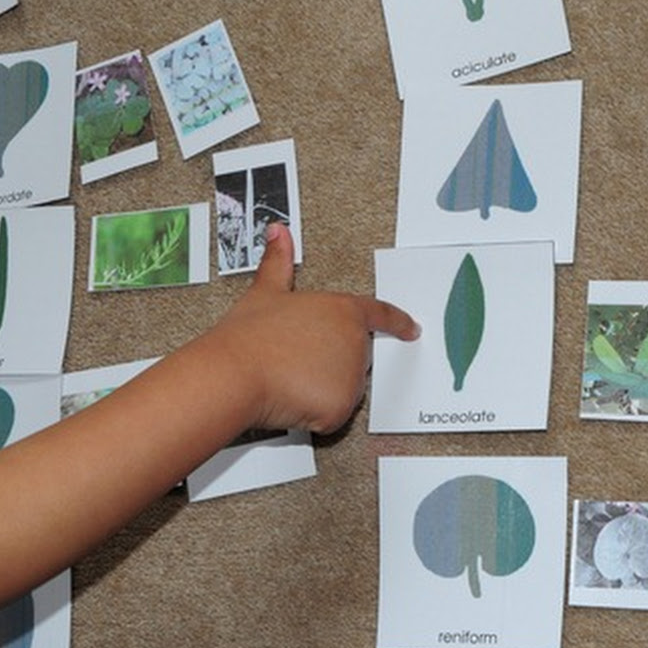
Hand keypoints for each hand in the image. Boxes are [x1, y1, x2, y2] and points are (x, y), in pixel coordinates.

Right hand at [207, 224, 419, 433]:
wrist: (234, 372)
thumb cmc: (247, 336)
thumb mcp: (265, 291)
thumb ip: (278, 262)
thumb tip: (278, 232)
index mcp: (343, 310)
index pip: (379, 315)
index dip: (398, 322)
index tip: (412, 329)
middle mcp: (355, 342)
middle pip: (357, 358)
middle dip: (332, 362)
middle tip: (295, 359)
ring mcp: (351, 377)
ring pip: (345, 389)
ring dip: (324, 389)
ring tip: (289, 377)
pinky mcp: (341, 407)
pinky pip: (333, 415)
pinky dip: (316, 414)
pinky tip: (292, 399)